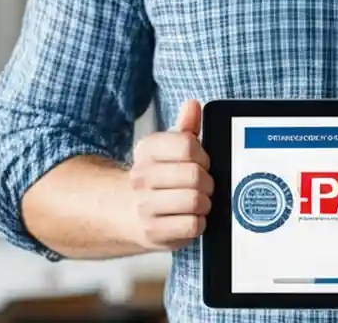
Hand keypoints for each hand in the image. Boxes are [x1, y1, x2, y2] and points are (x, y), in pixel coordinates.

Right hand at [128, 99, 213, 251]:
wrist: (129, 211)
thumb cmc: (159, 177)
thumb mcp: (170, 148)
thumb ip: (186, 127)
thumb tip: (193, 105)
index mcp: (146, 150)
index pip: (187, 144)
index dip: (203, 155)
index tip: (202, 162)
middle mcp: (141, 177)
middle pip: (194, 175)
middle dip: (208, 181)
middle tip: (204, 185)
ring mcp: (145, 206)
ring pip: (195, 201)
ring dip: (205, 203)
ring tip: (198, 201)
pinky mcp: (154, 232)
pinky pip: (192, 225)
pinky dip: (198, 222)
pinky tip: (190, 217)